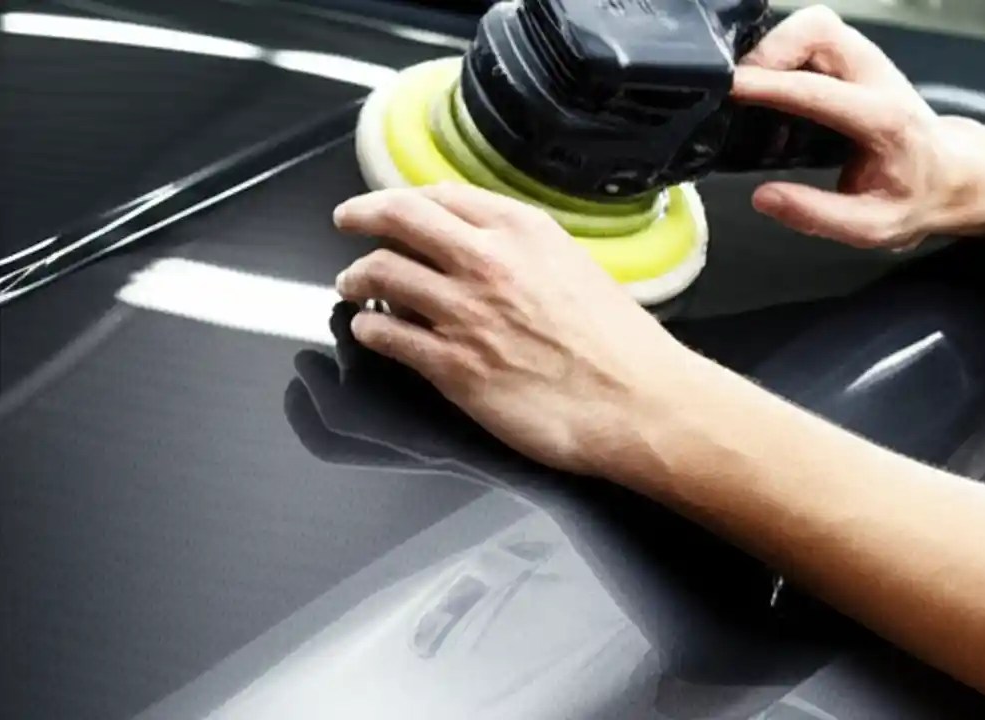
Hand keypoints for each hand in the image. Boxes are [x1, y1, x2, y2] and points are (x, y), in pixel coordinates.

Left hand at [331, 183, 705, 475]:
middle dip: (360, 216)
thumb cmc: (621, 345)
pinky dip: (369, 330)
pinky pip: (386, 336)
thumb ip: (527, 250)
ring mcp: (463, 312)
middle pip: (396, 219)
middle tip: (346, 221)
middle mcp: (486, 261)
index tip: (392, 204)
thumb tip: (488, 244)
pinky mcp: (451, 365)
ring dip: (357, 277)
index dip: (405, 197)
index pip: (441, 194)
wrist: (637, 402)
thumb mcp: (577, 267)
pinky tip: (370, 332)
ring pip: (380, 275)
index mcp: (522, 231)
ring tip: (353, 284)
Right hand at [732, 6, 978, 249]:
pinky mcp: (856, 58)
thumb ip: (816, 215)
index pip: (817, 90)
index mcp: (884, 119)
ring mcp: (868, 60)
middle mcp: (877, 77)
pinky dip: (784, 50)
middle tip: (742, 90)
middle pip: (818, 30)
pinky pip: (813, 36)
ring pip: (813, 25)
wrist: (953, 173)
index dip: (768, 85)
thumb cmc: (915, 198)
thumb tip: (763, 197)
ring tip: (753, 87)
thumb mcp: (871, 227)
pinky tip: (773, 83)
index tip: (730, 89)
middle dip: (771, 52)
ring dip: (776, 47)